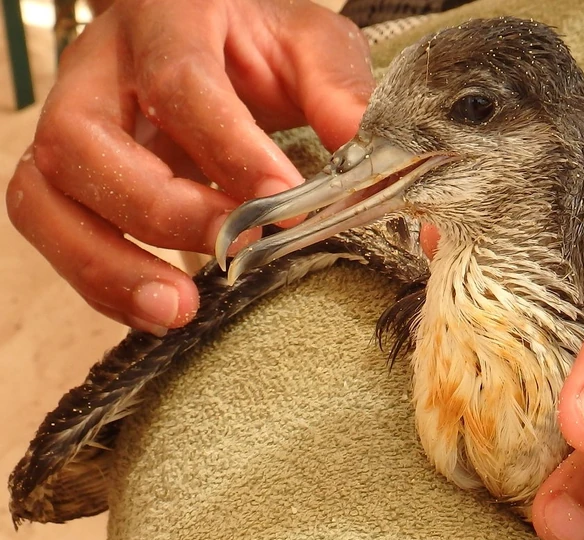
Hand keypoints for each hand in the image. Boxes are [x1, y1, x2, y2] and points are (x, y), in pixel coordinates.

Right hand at [5, 0, 370, 333]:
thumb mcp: (312, 48)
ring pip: (44, 195)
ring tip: (177, 308)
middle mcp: (100, 70)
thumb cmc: (259, 43)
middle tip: (230, 253)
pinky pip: (54, 229)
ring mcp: (73, 122)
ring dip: (104, 263)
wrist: (215, 35)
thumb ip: (342, 96)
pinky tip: (159, 310)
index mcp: (167, 20)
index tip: (281, 205)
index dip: (227, 149)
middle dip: (155, 210)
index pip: (180, 82)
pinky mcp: (68, 175)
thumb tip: (383, 165)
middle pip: (81, 142)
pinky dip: (100, 281)